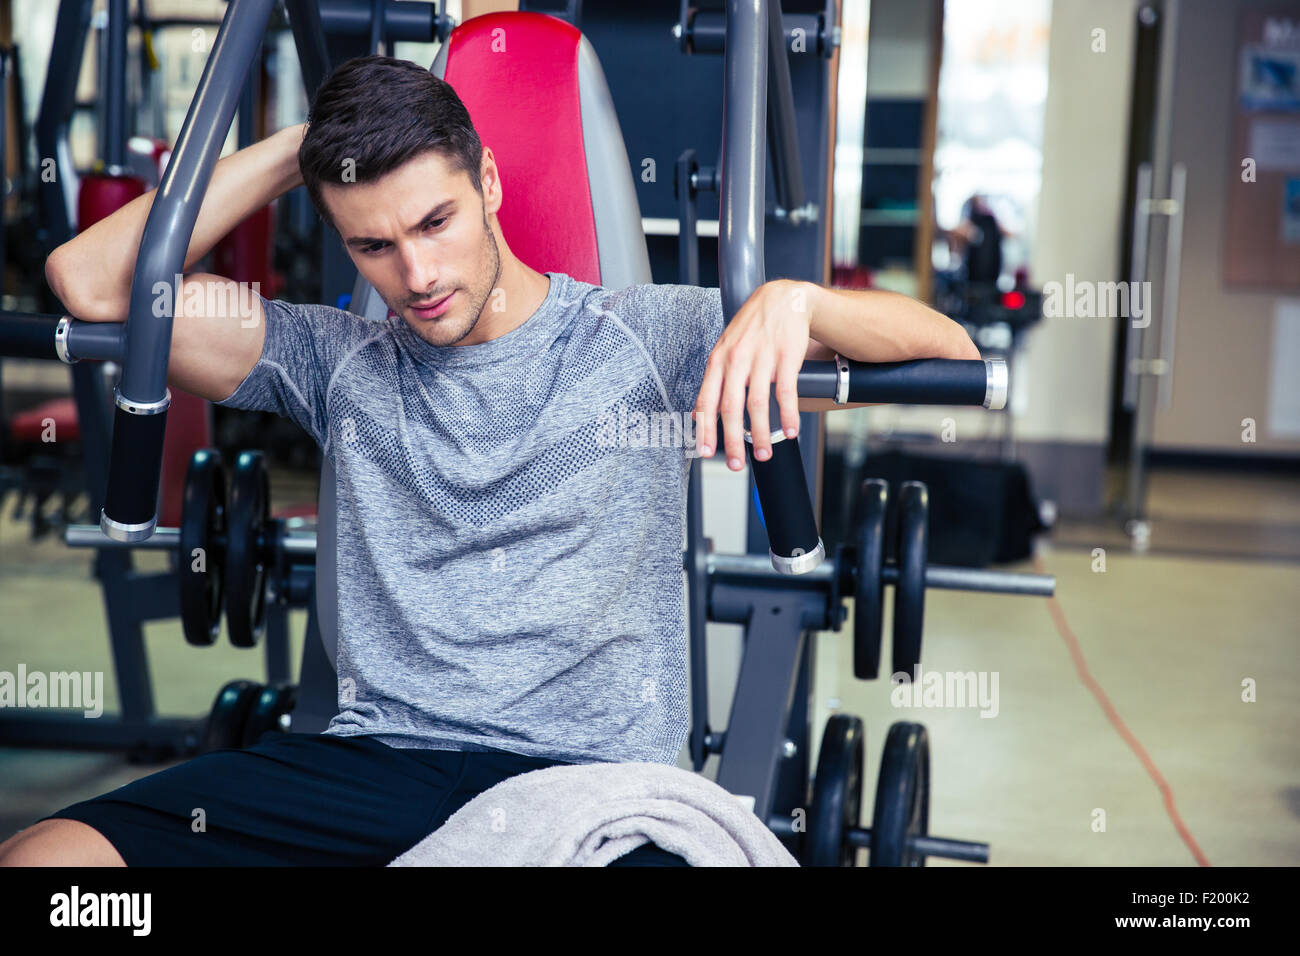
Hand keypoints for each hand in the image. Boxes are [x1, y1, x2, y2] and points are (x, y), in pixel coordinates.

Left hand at [692, 279, 810, 469]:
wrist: (783, 299)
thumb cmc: (752, 328)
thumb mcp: (725, 349)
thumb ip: (714, 381)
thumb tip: (698, 414)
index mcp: (718, 361)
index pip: (707, 400)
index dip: (705, 429)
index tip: (706, 453)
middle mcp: (736, 360)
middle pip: (731, 408)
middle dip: (732, 441)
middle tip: (736, 464)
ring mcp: (761, 358)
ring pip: (758, 404)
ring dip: (762, 434)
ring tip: (765, 454)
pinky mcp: (785, 357)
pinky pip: (785, 392)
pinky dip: (788, 415)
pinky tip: (790, 431)